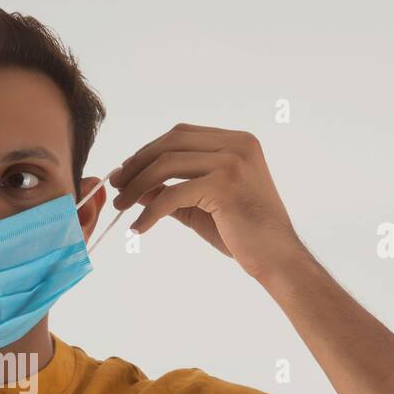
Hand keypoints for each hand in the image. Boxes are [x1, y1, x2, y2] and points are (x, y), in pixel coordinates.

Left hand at [108, 124, 307, 279]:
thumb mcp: (200, 206)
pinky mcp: (224, 184)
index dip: (147, 151)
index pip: (180, 135)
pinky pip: (173, 194)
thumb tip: (134, 188)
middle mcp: (236, 144)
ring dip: (137, 186)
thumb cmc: (243, 234)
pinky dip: (151, 211)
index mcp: (236, 141)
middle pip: (170, 142)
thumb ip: (171, 192)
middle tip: (116, 186)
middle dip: (137, 163)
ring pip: (167, 164)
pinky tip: (139, 228)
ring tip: (121, 206)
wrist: (276, 258)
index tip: (125, 172)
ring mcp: (232, 161)